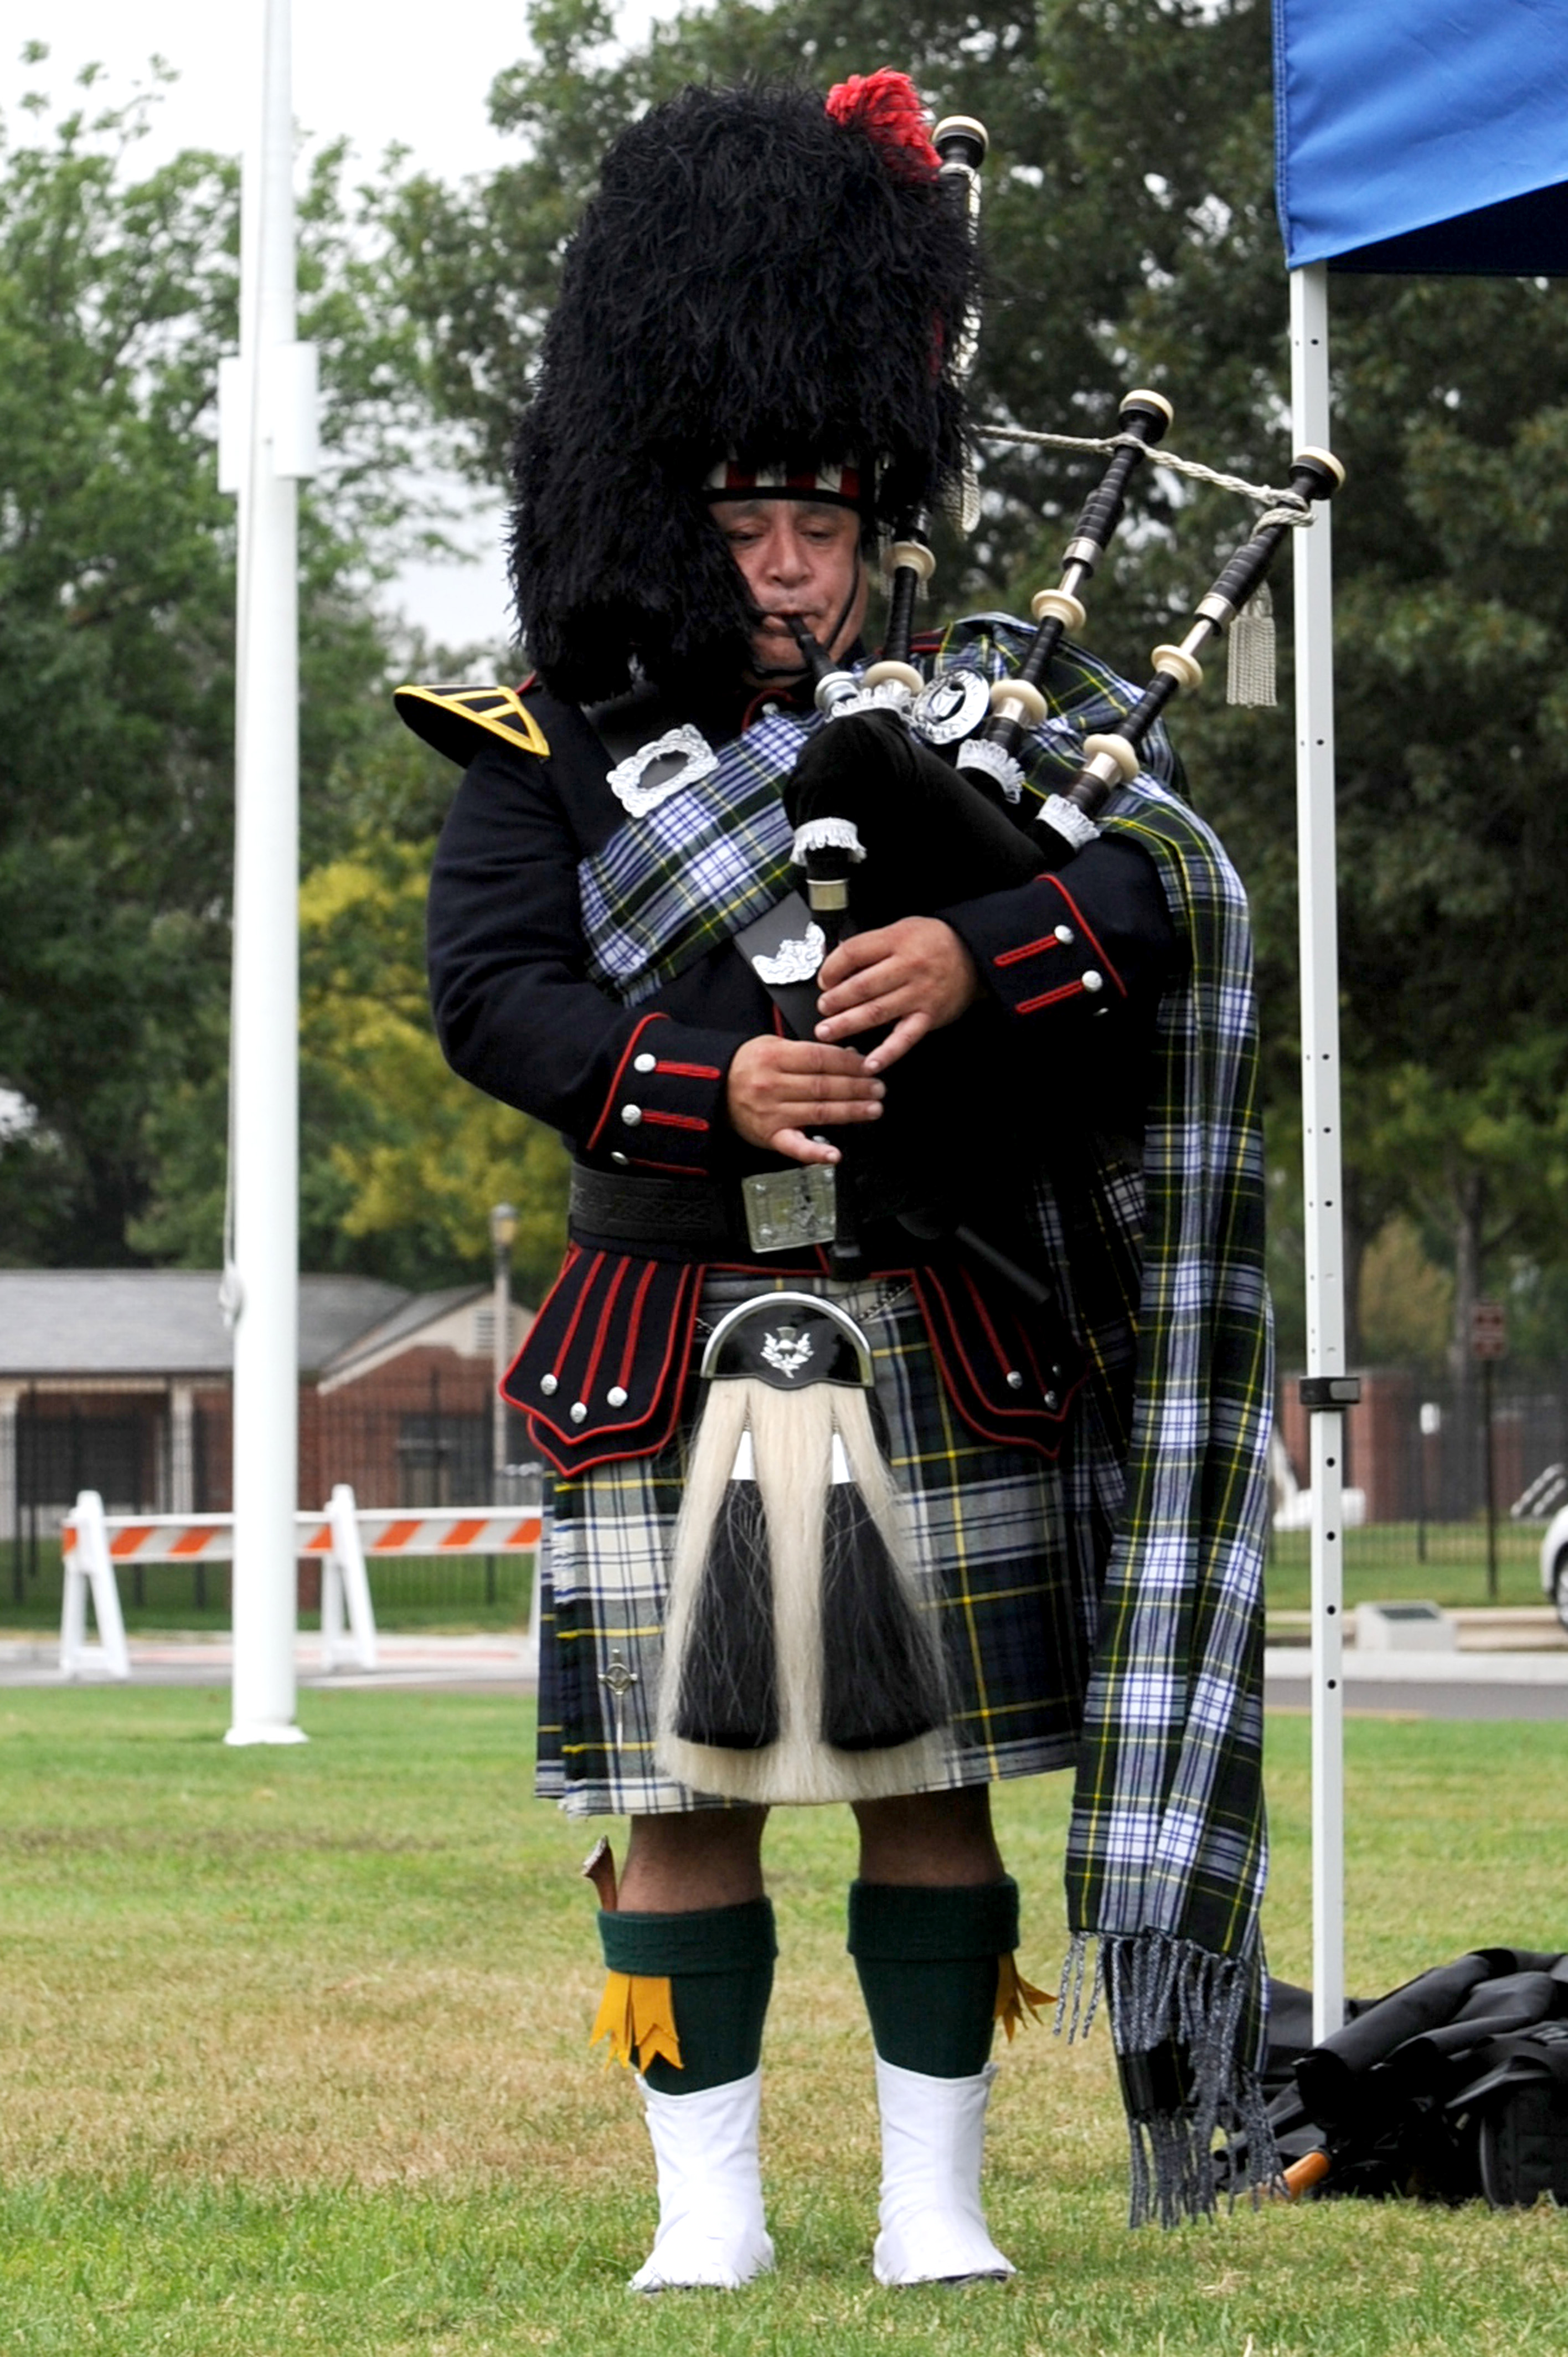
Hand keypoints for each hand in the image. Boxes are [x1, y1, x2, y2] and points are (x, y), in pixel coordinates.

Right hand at [726, 1035, 884, 1164]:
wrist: (713, 1089)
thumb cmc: (747, 1066)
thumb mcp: (772, 1046)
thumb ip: (809, 1052)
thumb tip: (849, 1057)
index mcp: (774, 1057)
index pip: (821, 1058)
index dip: (850, 1064)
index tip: (869, 1066)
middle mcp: (772, 1085)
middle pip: (824, 1086)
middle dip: (857, 1087)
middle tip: (878, 1089)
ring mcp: (770, 1113)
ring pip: (819, 1112)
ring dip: (850, 1112)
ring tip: (873, 1109)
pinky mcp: (769, 1136)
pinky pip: (795, 1147)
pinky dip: (815, 1153)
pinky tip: (834, 1154)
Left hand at [813, 917, 980, 1072]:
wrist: (974, 955)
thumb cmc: (933, 942)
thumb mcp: (901, 929)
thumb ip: (870, 945)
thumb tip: (834, 964)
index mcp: (896, 941)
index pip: (853, 953)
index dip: (832, 969)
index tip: (823, 980)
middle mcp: (908, 967)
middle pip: (862, 985)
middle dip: (835, 1000)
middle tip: (822, 1008)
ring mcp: (919, 994)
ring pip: (877, 1011)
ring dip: (848, 1023)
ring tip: (827, 1031)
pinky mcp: (929, 1017)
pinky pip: (905, 1038)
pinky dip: (887, 1052)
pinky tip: (870, 1063)